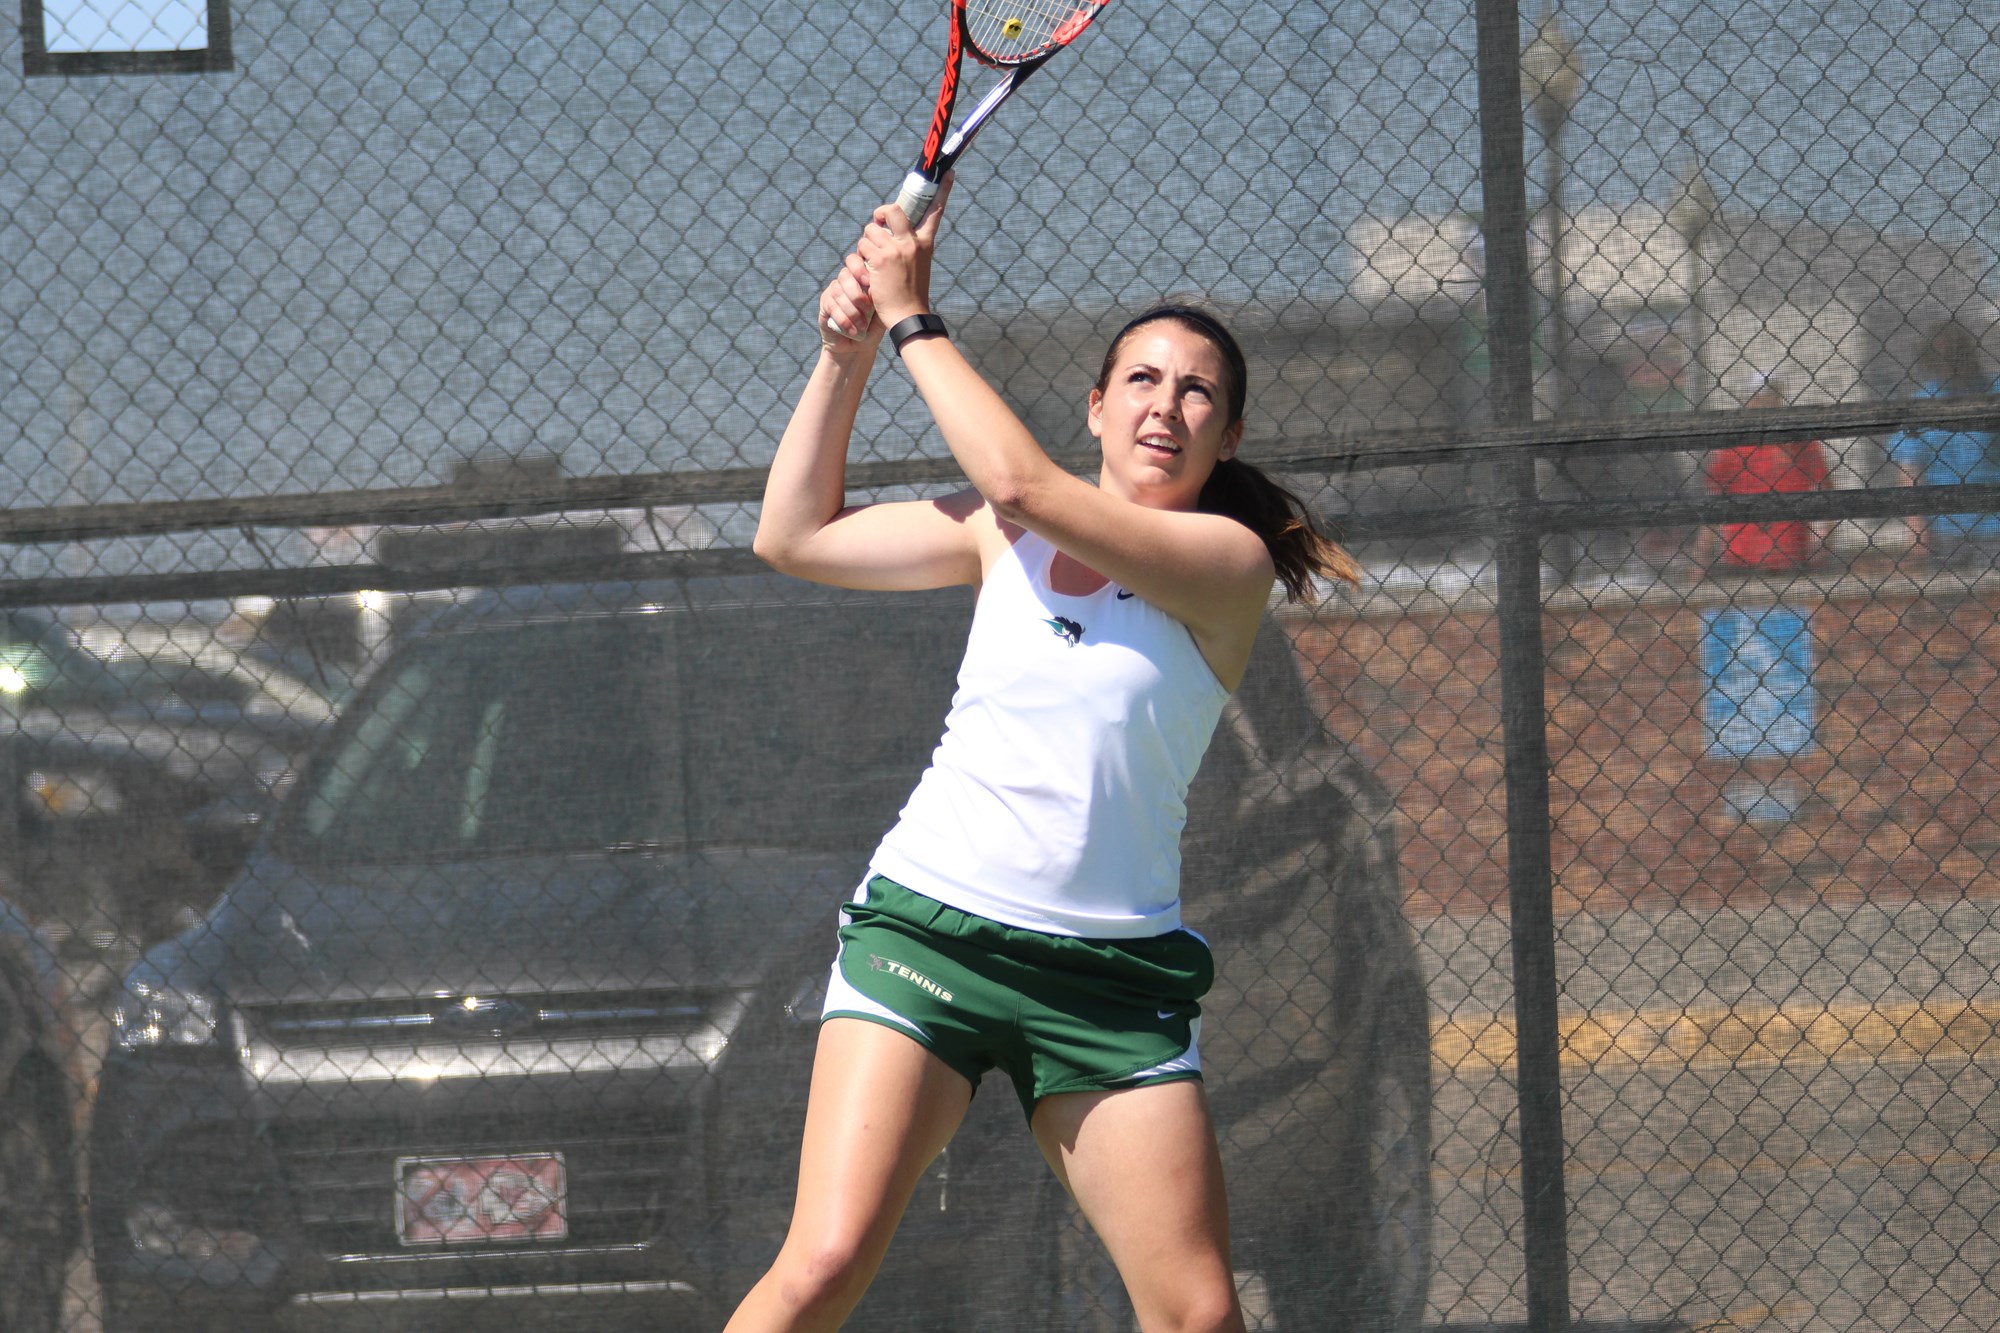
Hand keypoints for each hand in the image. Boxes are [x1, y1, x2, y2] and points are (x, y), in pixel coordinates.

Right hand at [817, 251, 880, 353]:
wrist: (858, 348)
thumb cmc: (873, 328)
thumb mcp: (882, 312)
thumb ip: (881, 297)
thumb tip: (880, 283)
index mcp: (860, 278)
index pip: (855, 261)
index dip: (860, 268)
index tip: (869, 282)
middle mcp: (845, 281)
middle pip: (845, 276)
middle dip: (857, 294)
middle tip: (869, 309)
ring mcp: (833, 292)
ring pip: (838, 292)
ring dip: (852, 311)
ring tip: (863, 326)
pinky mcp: (825, 305)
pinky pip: (832, 306)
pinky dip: (844, 320)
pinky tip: (852, 331)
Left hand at [856, 174, 953, 327]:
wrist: (909, 315)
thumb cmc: (911, 293)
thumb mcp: (918, 265)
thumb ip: (908, 247)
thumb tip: (886, 231)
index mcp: (926, 243)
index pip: (935, 211)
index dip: (943, 190)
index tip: (948, 172)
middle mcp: (913, 242)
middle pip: (893, 210)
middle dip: (880, 214)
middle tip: (878, 225)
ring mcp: (897, 249)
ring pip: (870, 231)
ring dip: (866, 244)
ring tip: (873, 263)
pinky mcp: (881, 259)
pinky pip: (862, 247)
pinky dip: (860, 258)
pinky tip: (868, 273)